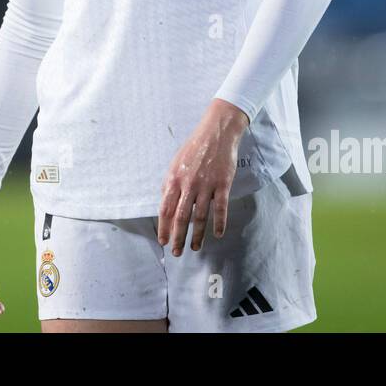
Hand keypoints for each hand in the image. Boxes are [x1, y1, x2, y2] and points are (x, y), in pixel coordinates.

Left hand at [156, 99, 248, 256]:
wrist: (216, 133)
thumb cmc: (194, 148)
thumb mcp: (175, 163)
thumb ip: (170, 184)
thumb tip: (164, 203)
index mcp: (174, 179)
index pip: (165, 209)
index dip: (163, 227)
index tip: (163, 241)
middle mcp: (188, 184)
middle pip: (181, 217)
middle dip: (177, 237)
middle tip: (176, 252)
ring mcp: (206, 185)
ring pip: (200, 216)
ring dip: (197, 235)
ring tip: (195, 248)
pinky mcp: (222, 184)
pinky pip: (220, 208)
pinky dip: (219, 223)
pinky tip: (218, 234)